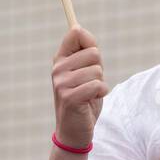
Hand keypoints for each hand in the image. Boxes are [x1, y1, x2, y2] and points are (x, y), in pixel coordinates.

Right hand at [51, 25, 108, 148]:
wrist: (74, 131)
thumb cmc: (84, 99)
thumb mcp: (86, 72)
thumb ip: (85, 53)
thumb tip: (78, 27)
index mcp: (60, 59)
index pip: (76, 34)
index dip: (90, 43)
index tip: (91, 58)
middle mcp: (58, 69)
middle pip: (93, 53)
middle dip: (99, 69)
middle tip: (90, 84)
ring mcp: (61, 83)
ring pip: (97, 71)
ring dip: (100, 84)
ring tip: (89, 94)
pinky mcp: (69, 97)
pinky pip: (97, 85)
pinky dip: (101, 93)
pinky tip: (91, 101)